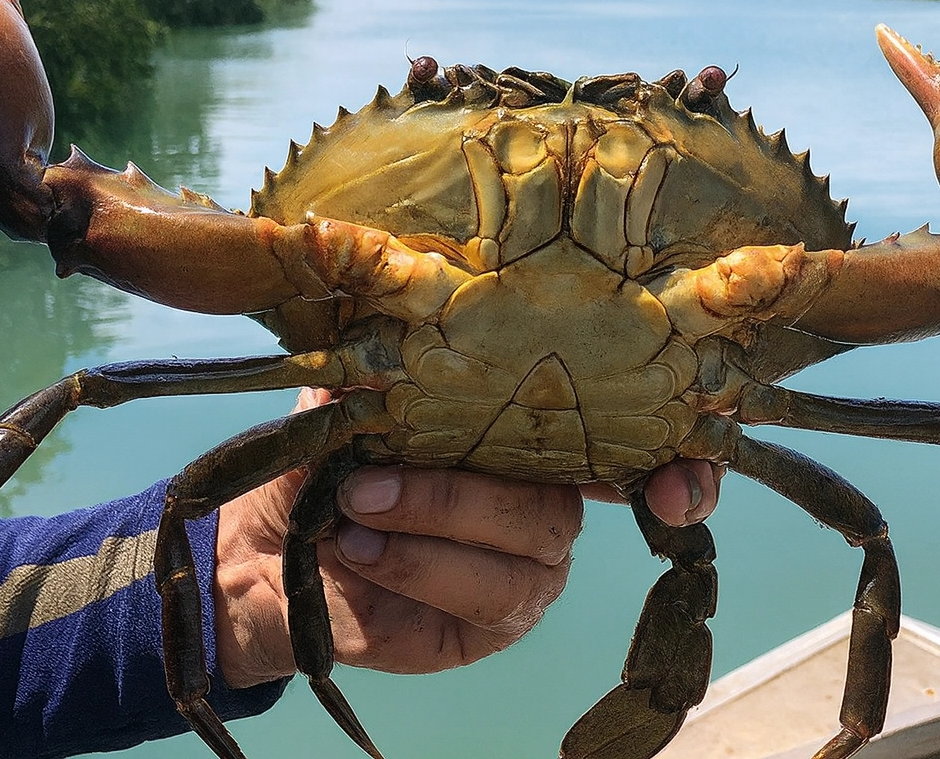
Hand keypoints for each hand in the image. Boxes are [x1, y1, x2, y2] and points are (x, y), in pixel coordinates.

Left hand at [213, 388, 721, 686]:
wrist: (261, 546)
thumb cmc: (326, 456)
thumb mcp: (359, 393)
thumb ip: (403, 362)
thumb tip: (419, 310)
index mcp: (535, 440)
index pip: (636, 450)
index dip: (677, 472)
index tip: (675, 486)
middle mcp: (546, 505)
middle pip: (562, 504)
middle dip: (463, 493)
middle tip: (369, 482)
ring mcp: (523, 572)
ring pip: (527, 553)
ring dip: (429, 530)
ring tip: (351, 515)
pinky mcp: (485, 628)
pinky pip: (478, 603)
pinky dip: (412, 571)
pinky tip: (357, 551)